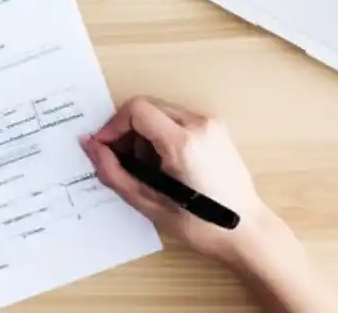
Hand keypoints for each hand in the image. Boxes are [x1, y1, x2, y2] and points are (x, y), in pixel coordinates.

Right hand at [80, 96, 271, 266]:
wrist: (246, 230)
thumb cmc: (202, 224)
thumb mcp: (149, 203)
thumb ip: (114, 172)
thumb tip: (91, 146)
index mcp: (183, 142)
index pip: (136, 109)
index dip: (113, 126)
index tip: (105, 148)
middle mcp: (199, 124)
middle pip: (147, 106)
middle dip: (127, 131)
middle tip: (123, 161)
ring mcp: (211, 124)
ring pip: (161, 112)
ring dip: (145, 133)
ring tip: (147, 169)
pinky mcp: (216, 128)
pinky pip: (178, 119)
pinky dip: (162, 134)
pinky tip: (165, 164)